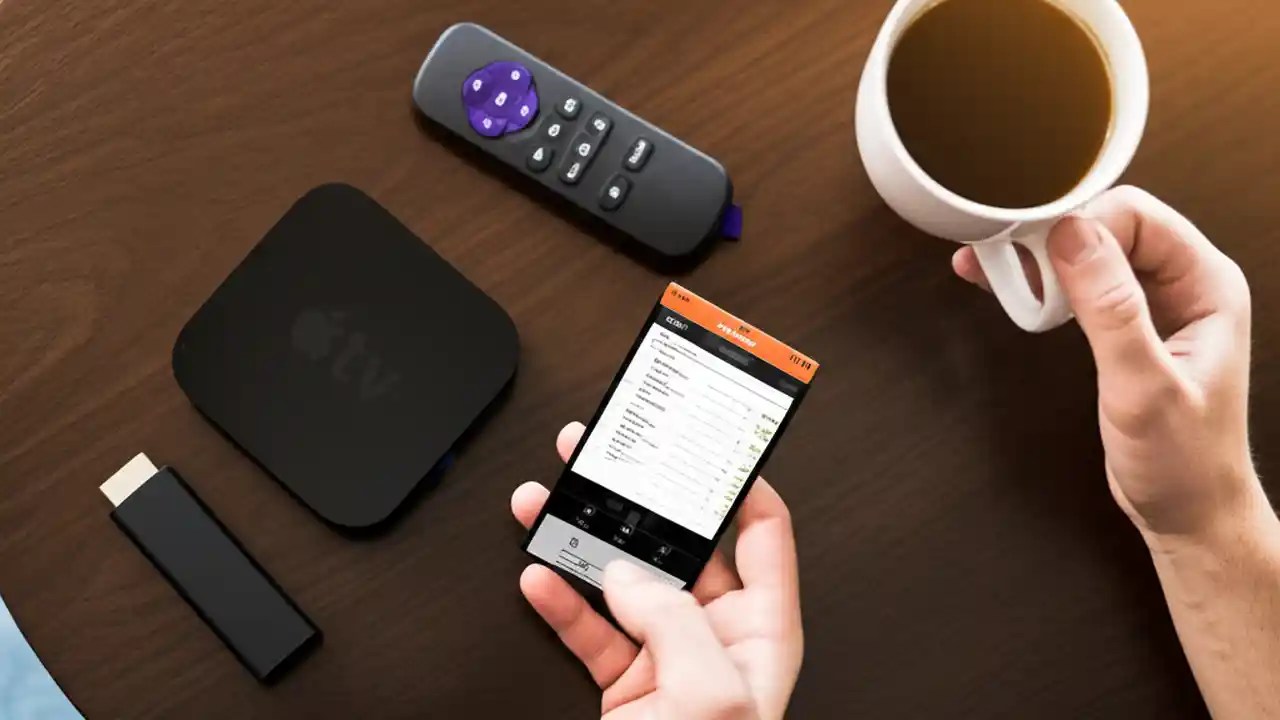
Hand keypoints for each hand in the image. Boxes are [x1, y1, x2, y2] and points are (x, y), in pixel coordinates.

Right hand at [511, 422, 802, 718]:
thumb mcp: (709, 700)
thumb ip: (674, 622)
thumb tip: (632, 575)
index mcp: (760, 631)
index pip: (762, 533)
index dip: (738, 481)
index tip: (706, 440)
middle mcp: (716, 637)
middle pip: (680, 545)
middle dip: (641, 498)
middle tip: (610, 457)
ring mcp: (667, 659)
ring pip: (622, 579)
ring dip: (584, 539)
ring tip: (552, 501)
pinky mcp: (625, 685)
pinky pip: (587, 628)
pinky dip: (559, 598)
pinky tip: (540, 573)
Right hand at [953, 186, 1265, 542]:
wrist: (1189, 512)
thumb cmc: (1183, 461)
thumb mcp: (1143, 386)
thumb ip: (1112, 309)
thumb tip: (1073, 236)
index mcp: (1208, 285)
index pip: (1139, 216)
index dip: (1082, 225)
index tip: (1033, 255)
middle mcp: (1186, 283)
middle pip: (1113, 224)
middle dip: (1055, 238)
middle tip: (1007, 265)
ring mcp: (1157, 303)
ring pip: (1093, 251)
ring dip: (1043, 259)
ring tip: (993, 272)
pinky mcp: (1128, 324)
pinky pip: (1083, 284)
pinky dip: (1045, 284)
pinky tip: (1006, 287)